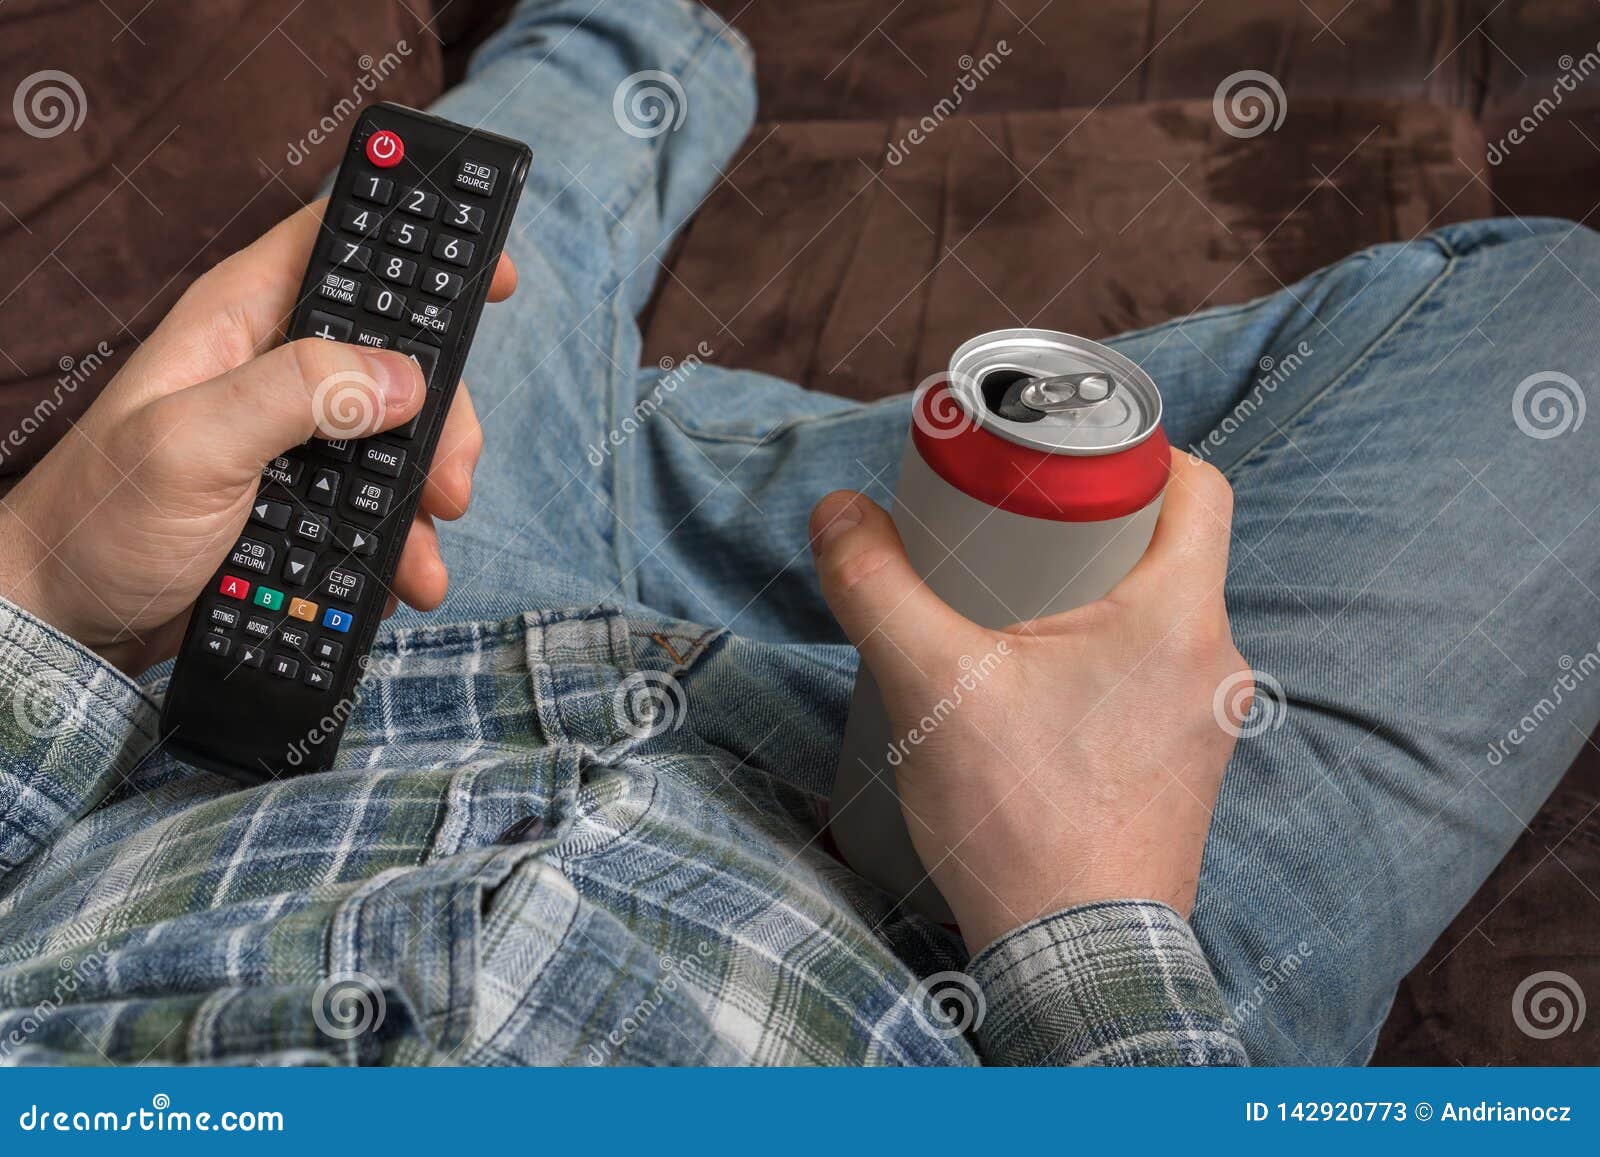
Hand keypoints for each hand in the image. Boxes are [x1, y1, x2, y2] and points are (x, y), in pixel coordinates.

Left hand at [0, 200, 516, 671]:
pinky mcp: (303, 500)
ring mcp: (294, 437)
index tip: (492, 275)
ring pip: (401, 440)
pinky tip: (403, 577)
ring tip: (424, 550)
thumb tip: (403, 378)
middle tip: (450, 478)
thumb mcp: (192, 443)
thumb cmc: (100, 520)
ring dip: (426, 494)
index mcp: (243, 321)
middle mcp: (276, 369)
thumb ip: (296, 394)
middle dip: (441, 418)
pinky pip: (378, 507)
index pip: (343, 247)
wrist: (68, 620)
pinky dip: (401, 544)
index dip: (419, 246)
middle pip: (400, 358)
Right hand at [810, 451, 1248, 953]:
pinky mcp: (1186, 768)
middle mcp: (1217, 663)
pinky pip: (1154, 677)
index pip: (1199, 486)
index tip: (1066, 460)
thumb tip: (840, 513)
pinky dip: (1103, 658)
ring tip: (1008, 609)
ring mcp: (1209, 723)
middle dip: (1092, 526)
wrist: (1077, 960)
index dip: (1138, 454)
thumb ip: (878, 588)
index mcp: (1180, 617)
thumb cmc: (1024, 820)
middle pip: (1170, 549)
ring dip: (1093, 597)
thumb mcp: (933, 686)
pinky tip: (1034, 689)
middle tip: (1014, 527)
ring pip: (1158, 618)